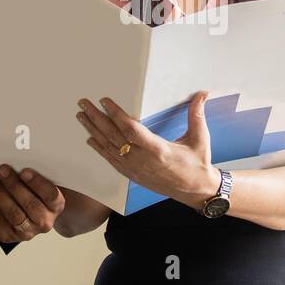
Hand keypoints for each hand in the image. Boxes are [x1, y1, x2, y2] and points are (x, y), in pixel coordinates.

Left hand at [0, 165, 64, 242]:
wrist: (20, 220)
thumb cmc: (31, 195)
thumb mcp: (38, 187)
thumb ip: (34, 176)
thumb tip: (19, 158)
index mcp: (56, 206)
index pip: (51, 195)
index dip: (38, 183)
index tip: (24, 171)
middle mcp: (44, 221)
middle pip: (30, 204)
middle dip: (14, 185)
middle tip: (3, 169)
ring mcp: (27, 231)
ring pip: (12, 212)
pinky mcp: (9, 235)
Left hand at [76, 92, 219, 208]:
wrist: (195, 191)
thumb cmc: (198, 163)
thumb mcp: (200, 138)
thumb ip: (197, 114)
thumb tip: (202, 93)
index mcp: (159, 150)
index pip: (131, 129)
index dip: (116, 114)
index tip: (104, 101)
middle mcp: (143, 161)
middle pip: (114, 137)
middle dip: (96, 119)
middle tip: (83, 104)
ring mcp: (136, 170)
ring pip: (109, 148)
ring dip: (93, 131)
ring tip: (81, 117)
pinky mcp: (134, 176)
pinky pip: (112, 161)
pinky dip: (100, 149)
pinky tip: (91, 140)